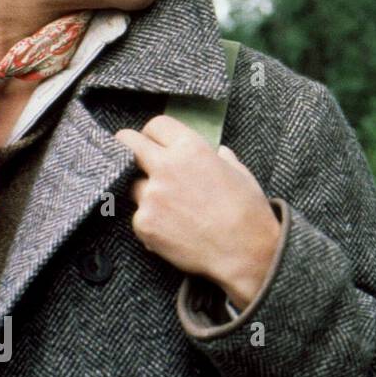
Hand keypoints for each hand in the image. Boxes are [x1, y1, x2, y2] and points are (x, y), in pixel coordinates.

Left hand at [114, 116, 281, 309]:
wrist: (244, 251)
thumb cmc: (248, 212)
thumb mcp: (240, 174)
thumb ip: (222, 158)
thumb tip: (218, 152)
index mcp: (191, 148)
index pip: (156, 125)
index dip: (156, 135)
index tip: (156, 143)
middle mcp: (166, 166)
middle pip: (127, 142)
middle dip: (128, 147)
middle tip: (136, 159)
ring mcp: (151, 196)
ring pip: (134, 185)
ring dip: (147, 193)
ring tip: (174, 210)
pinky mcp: (144, 223)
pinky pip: (140, 216)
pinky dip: (153, 222)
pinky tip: (175, 231)